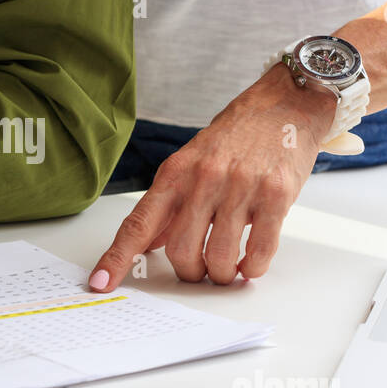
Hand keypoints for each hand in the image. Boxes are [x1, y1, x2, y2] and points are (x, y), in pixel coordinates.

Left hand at [90, 64, 335, 289]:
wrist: (286, 105)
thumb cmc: (237, 137)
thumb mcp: (193, 163)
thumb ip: (172, 204)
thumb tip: (150, 244)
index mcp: (175, 173)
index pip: (138, 223)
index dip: (116, 258)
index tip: (100, 283)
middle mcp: (204, 178)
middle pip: (181, 250)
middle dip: (190, 273)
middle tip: (200, 272)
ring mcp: (240, 186)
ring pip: (219, 257)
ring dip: (221, 274)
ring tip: (227, 270)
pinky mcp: (276, 195)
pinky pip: (259, 251)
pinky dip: (252, 268)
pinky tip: (250, 264)